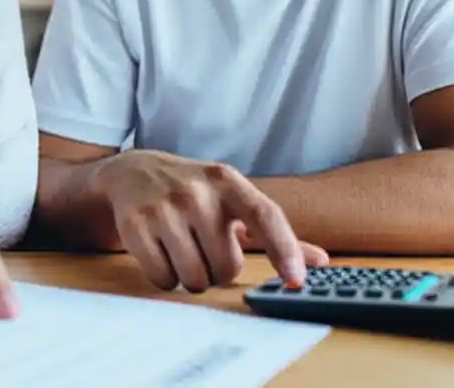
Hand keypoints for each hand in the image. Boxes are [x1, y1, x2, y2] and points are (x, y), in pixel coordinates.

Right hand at [89, 150, 325, 292]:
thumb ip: (274, 231)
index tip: (296, 280)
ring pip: (195, 278)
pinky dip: (166, 278)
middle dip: (218, 269)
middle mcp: (197, 192)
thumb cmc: (192, 192)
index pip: (264, 215)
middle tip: (206, 248)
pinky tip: (161, 253)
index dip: (284, 249)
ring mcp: (164, 208)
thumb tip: (321, 261)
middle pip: (227, 267)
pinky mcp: (136, 225)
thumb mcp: (232, 199)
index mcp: (227, 181)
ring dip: (192, 277)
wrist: (132, 172)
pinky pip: (163, 279)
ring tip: (183, 250)